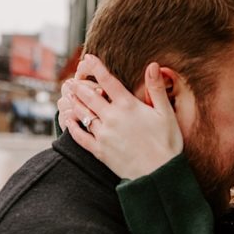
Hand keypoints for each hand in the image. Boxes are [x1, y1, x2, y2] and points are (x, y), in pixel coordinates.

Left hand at [57, 55, 183, 179]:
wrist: (159, 175)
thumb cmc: (167, 143)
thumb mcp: (166, 113)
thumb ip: (156, 89)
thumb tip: (154, 65)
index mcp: (128, 105)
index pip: (107, 81)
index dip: (96, 67)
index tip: (87, 58)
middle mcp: (112, 117)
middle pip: (89, 96)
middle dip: (79, 86)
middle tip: (71, 80)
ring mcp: (103, 134)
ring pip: (82, 114)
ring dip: (73, 102)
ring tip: (66, 95)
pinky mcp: (99, 151)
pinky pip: (80, 136)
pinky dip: (72, 126)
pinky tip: (67, 119)